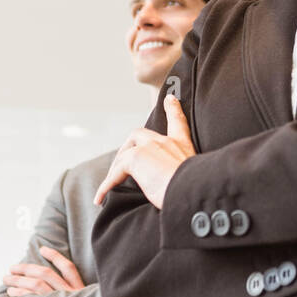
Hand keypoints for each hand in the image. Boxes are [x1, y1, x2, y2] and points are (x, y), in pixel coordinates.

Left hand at [2, 246, 85, 296]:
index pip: (68, 268)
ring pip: (36, 285)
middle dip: (26, 269)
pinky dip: (20, 294)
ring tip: (7, 280)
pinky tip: (12, 292)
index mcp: (79, 290)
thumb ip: (71, 292)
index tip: (42, 249)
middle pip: (46, 274)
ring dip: (19, 280)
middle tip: (12, 268)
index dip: (55, 256)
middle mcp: (69, 295)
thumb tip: (48, 279)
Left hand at [94, 94, 195, 208]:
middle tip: (123, 164)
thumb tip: (183, 190)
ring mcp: (149, 147)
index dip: (173, 108)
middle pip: (139, 134)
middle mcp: (165, 141)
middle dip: (128, 147)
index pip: (178, 121)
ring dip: (116, 169)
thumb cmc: (196, 188)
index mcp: (182, 144)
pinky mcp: (135, 158)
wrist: (194, 190)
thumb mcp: (196, 174)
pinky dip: (106, 186)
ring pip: (125, 154)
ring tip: (110, 186)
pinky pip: (116, 173)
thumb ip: (186, 172)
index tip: (170, 98)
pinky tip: (101, 198)